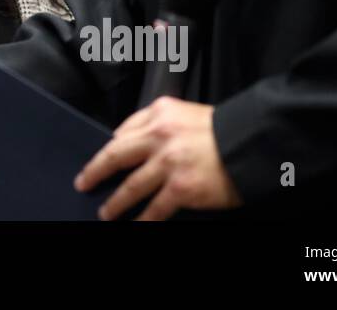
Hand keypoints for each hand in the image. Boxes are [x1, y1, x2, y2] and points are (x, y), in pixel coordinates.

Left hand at [73, 97, 241, 219]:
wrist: (253, 143)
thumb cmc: (222, 129)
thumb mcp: (184, 112)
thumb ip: (156, 121)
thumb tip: (126, 137)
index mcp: (159, 114)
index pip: (124, 132)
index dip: (109, 148)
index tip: (100, 160)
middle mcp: (159, 137)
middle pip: (116, 156)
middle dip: (95, 171)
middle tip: (83, 182)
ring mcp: (168, 164)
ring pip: (131, 186)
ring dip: (115, 202)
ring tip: (105, 212)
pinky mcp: (181, 188)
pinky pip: (155, 208)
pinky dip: (143, 219)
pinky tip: (135, 226)